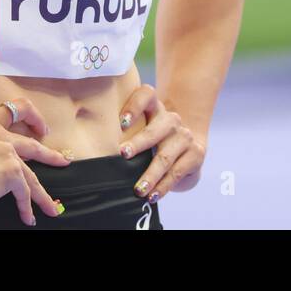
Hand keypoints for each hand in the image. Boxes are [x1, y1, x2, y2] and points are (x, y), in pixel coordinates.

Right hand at [0, 97, 71, 224]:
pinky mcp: (10, 172)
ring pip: (33, 173)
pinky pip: (25, 192)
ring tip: (52, 205)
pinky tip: (29, 216)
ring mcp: (7, 153)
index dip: (30, 116)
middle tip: (61, 160)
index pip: (12, 111)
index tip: (39, 126)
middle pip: (32, 144)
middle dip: (49, 154)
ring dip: (43, 193)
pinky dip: (28, 206)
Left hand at [116, 85, 205, 203]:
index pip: (146, 95)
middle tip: (123, 154)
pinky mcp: (196, 153)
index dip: (134, 106)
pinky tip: (153, 195)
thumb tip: (94, 149)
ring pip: (165, 156)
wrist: (188, 145)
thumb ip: (124, 132)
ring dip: (150, 175)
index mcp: (154, 107)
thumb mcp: (141, 129)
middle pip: (154, 130)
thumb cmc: (153, 139)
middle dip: (138, 143)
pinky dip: (163, 186)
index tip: (121, 122)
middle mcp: (171, 119)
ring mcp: (184, 136)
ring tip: (138, 189)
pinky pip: (176, 172)